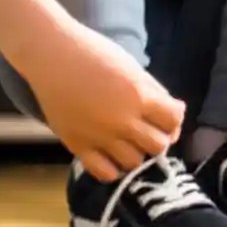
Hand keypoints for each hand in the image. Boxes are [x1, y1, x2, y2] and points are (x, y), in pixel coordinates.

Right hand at [21, 24, 184, 182]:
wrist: (52, 56)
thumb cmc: (95, 54)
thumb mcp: (133, 67)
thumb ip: (154, 92)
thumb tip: (173, 112)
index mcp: (139, 96)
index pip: (173, 120)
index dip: (173, 118)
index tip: (165, 115)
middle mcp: (122, 121)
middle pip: (158, 146)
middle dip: (159, 138)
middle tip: (148, 130)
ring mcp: (100, 137)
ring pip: (134, 162)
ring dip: (136, 153)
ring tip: (128, 142)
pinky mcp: (78, 146)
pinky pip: (104, 173)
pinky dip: (112, 169)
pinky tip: (111, 156)